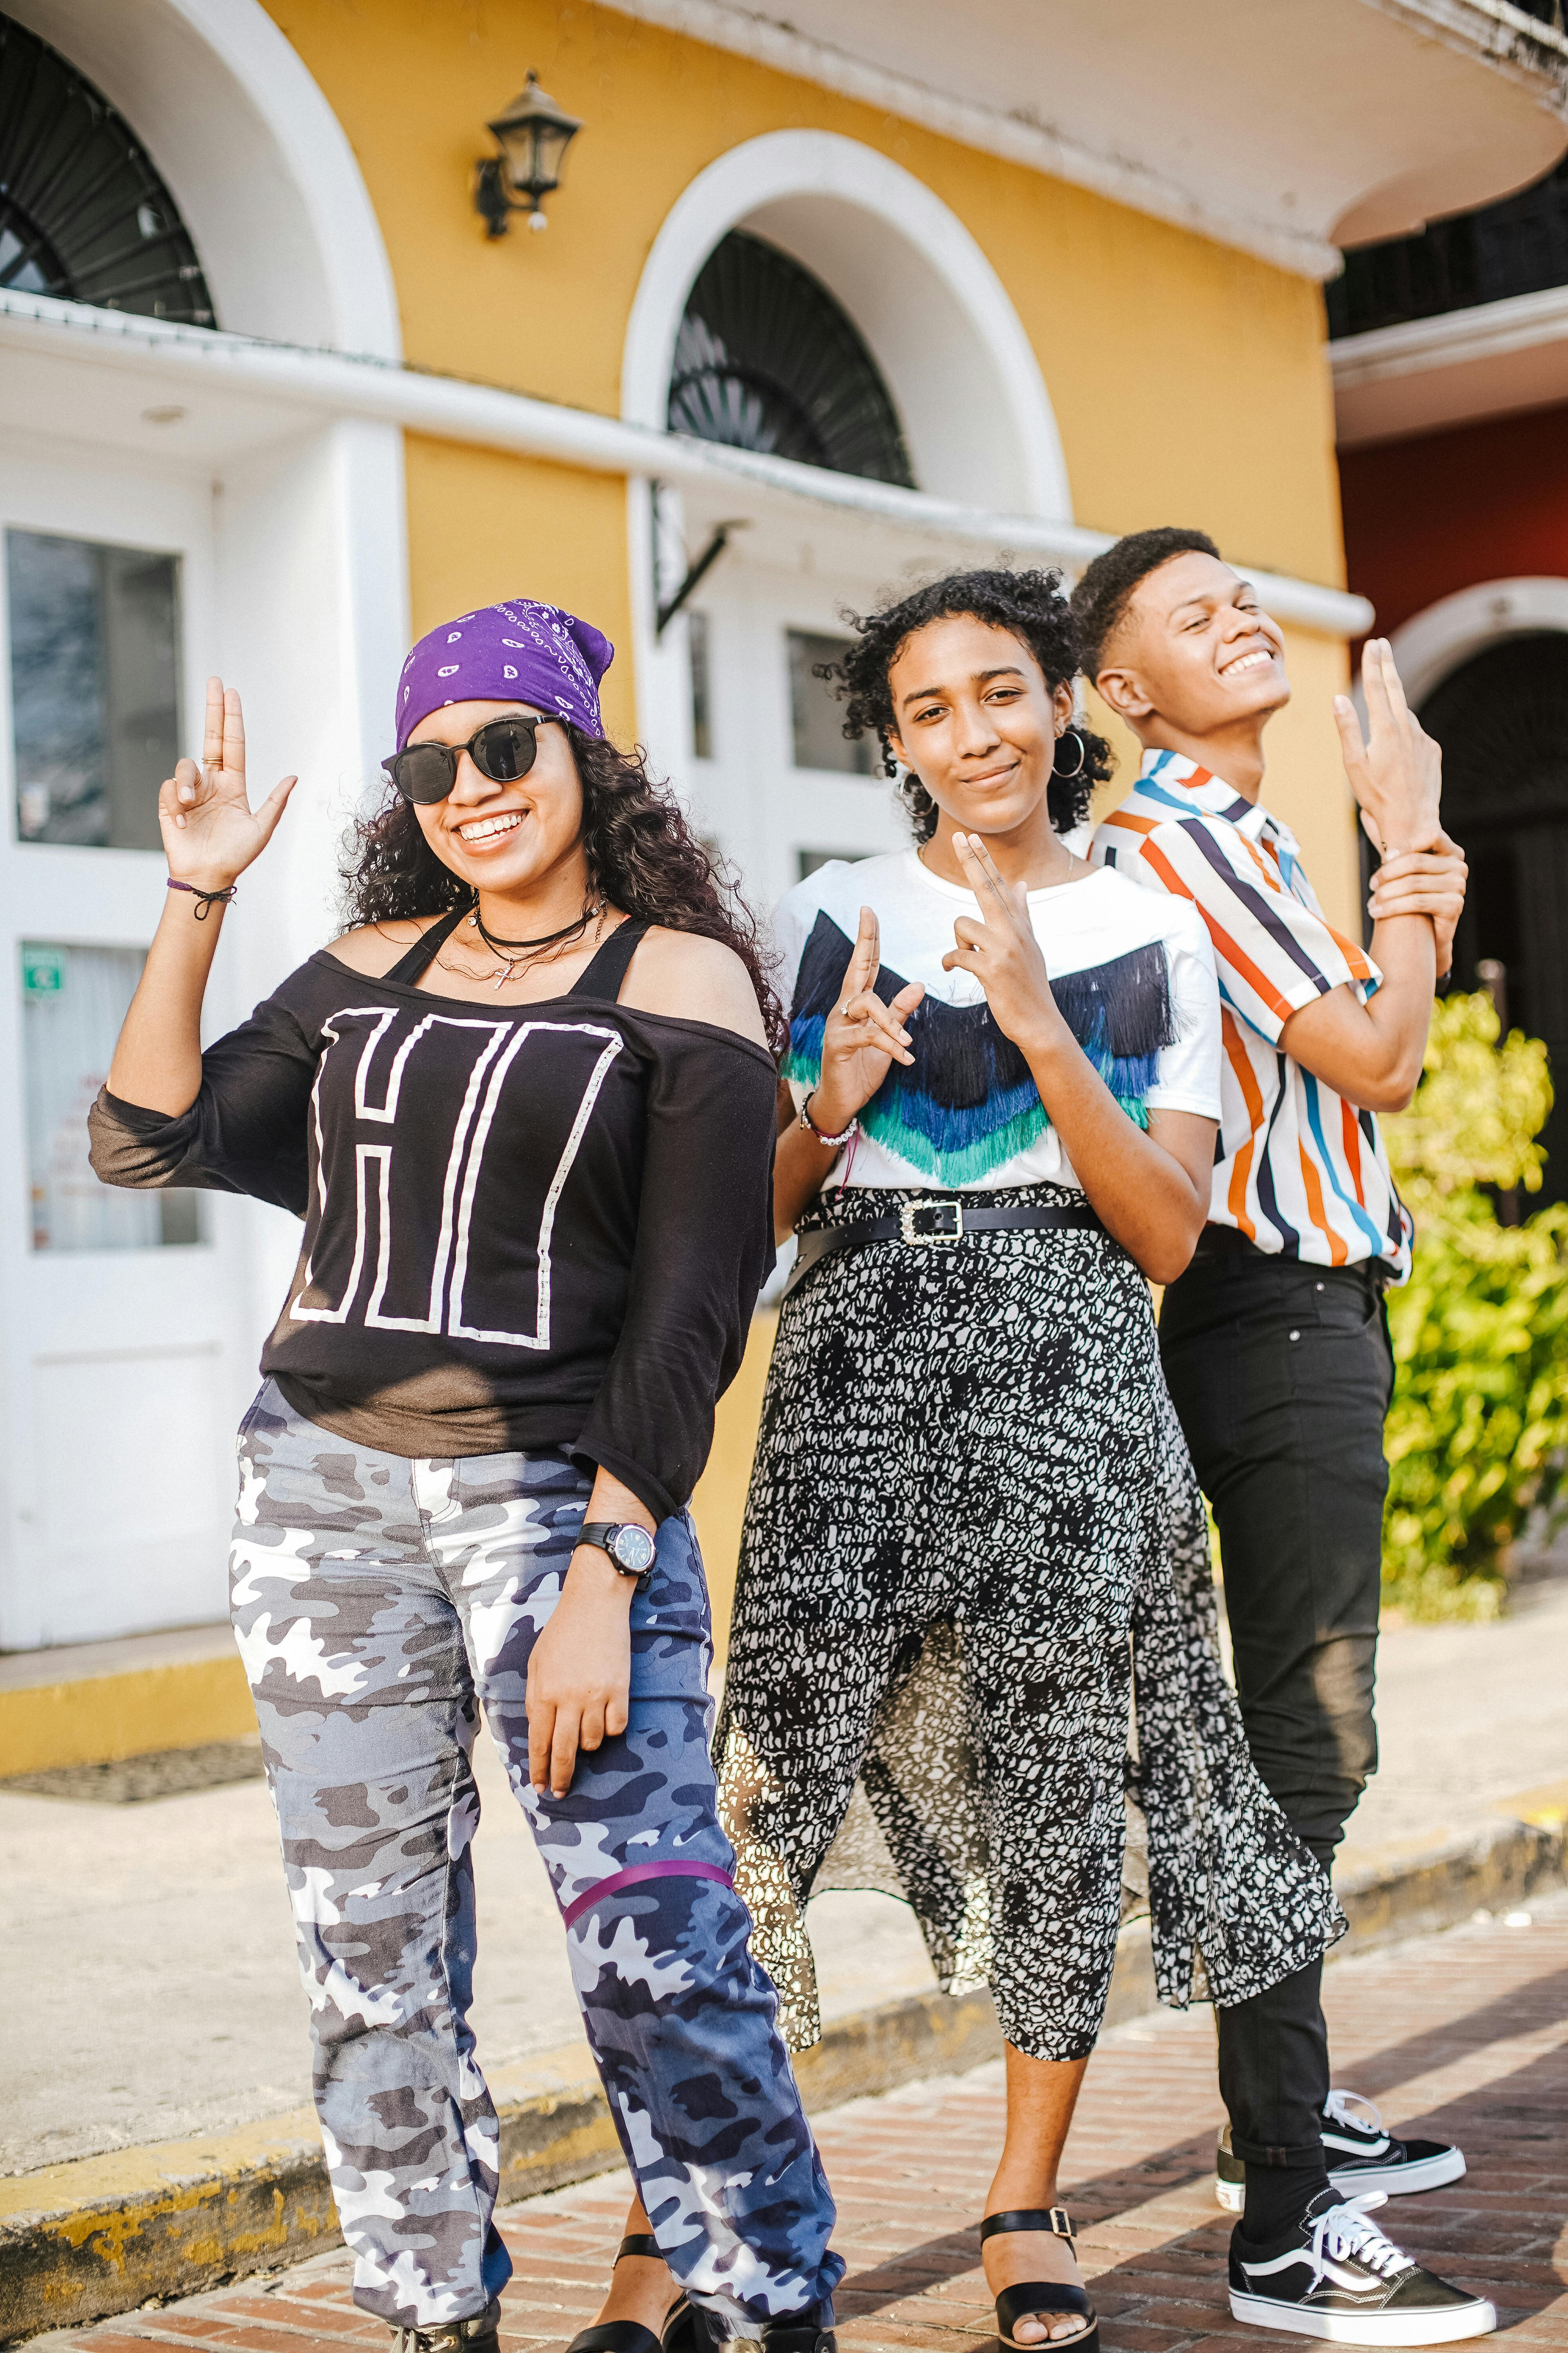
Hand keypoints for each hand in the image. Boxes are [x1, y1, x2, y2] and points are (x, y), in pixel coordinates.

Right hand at [160, 675, 297, 889]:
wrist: (208, 876)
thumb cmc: (236, 855)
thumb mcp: (261, 828)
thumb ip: (276, 802)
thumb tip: (294, 776)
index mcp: (233, 784)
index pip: (232, 744)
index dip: (231, 718)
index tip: (231, 692)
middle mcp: (211, 782)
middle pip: (210, 736)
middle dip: (213, 709)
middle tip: (215, 682)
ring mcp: (190, 791)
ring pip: (185, 766)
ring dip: (187, 782)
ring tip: (190, 804)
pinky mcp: (171, 803)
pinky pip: (170, 789)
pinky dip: (176, 803)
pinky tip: (182, 822)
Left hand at [526, 1543, 636, 1798]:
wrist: (595, 1604)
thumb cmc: (561, 1633)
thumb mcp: (536, 1664)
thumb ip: (535, 1699)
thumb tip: (538, 1731)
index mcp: (545, 1692)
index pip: (539, 1742)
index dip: (539, 1769)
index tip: (540, 1786)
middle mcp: (570, 1698)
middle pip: (565, 1752)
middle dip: (561, 1777)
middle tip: (560, 1792)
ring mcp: (597, 1695)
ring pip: (593, 1741)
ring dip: (587, 1743)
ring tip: (584, 1728)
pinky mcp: (620, 1690)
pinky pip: (616, 1727)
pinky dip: (610, 1728)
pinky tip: (604, 1717)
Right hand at [810, 905, 924, 1132]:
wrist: (843, 1100)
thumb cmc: (863, 1066)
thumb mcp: (889, 1036)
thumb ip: (900, 1010)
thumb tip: (919, 983)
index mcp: (857, 1003)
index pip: (864, 964)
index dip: (867, 938)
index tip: (868, 911)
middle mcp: (844, 1008)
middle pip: (856, 969)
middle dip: (865, 941)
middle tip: (869, 916)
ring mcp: (838, 1025)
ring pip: (867, 1005)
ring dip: (891, 1022)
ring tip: (908, 1042)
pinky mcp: (838, 1045)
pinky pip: (868, 1037)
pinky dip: (890, 1046)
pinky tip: (907, 1059)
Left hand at [940, 832, 1059, 1049]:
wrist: (1039, 1021)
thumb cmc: (1028, 983)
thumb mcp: (1029, 944)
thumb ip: (1022, 913)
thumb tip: (1022, 883)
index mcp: (1019, 924)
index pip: (999, 884)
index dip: (984, 859)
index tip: (971, 836)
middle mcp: (1013, 931)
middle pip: (986, 888)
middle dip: (971, 861)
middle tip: (958, 836)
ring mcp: (1004, 948)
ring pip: (962, 925)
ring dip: (957, 943)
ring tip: (967, 958)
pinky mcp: (992, 969)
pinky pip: (957, 955)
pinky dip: (950, 962)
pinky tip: (953, 969)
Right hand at [1334, 640, 1441, 858]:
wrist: (1413, 823)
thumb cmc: (1377, 799)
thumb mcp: (1354, 765)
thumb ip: (1347, 729)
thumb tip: (1339, 698)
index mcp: (1385, 730)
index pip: (1377, 687)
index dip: (1374, 664)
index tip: (1373, 645)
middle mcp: (1407, 729)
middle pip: (1396, 688)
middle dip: (1388, 665)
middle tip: (1383, 646)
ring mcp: (1423, 739)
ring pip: (1405, 715)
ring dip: (1393, 707)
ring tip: (1382, 712)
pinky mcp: (1433, 751)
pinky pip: (1416, 735)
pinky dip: (1405, 734)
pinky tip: (1397, 754)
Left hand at [1367, 828, 1467, 977]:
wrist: (1427, 937)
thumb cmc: (1412, 899)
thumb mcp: (1404, 870)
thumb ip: (1392, 845)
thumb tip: (1365, 813)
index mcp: (1450, 851)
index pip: (1430, 835)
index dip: (1405, 844)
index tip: (1385, 856)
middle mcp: (1458, 866)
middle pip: (1415, 862)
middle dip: (1388, 874)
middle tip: (1371, 885)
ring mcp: (1459, 886)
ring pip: (1413, 884)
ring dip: (1386, 894)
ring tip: (1371, 904)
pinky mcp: (1455, 906)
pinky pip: (1417, 902)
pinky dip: (1393, 907)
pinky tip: (1377, 912)